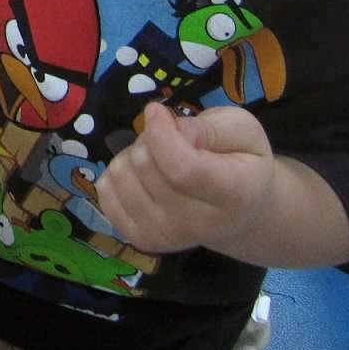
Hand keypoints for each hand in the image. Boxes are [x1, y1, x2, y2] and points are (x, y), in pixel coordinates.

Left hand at [96, 101, 276, 255]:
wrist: (241, 216)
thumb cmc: (243, 164)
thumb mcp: (242, 130)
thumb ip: (207, 127)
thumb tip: (164, 126)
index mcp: (234, 194)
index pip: (183, 169)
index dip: (160, 134)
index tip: (157, 110)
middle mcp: (198, 224)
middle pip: (146, 166)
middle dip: (150, 137)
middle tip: (171, 139)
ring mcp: (166, 236)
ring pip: (121, 174)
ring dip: (134, 154)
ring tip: (161, 159)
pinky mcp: (139, 239)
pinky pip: (106, 190)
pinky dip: (120, 173)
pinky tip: (145, 177)